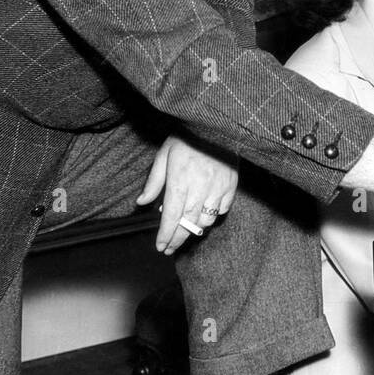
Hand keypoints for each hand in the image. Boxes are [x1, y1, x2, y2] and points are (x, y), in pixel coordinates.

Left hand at [136, 136, 238, 254]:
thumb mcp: (164, 155)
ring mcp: (217, 188)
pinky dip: (213, 216)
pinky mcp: (231, 186)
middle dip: (178, 238)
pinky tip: (205, 214)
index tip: (161, 246)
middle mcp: (199, 187)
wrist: (216, 126)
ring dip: (195, 228)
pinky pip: (222, 209)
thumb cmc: (187, 139)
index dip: (166, 234)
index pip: (170, 215)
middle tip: (170, 248)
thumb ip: (154, 180)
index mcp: (179, 180)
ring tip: (186, 231)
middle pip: (187, 222)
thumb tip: (142, 202)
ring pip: (206, 219)